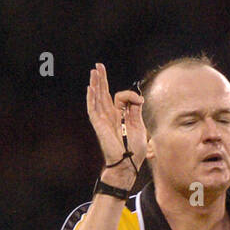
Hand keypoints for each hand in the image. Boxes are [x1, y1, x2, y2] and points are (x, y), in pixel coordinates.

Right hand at [86, 63, 146, 177]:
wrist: (128, 163)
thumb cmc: (134, 150)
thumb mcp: (139, 126)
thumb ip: (136, 110)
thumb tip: (137, 98)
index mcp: (121, 116)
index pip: (121, 97)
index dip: (130, 95)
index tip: (139, 100)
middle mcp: (110, 116)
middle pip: (104, 93)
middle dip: (102, 79)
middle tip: (98, 66)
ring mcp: (103, 120)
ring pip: (97, 98)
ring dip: (95, 84)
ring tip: (93, 72)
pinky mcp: (99, 125)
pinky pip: (92, 109)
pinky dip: (91, 99)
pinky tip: (90, 88)